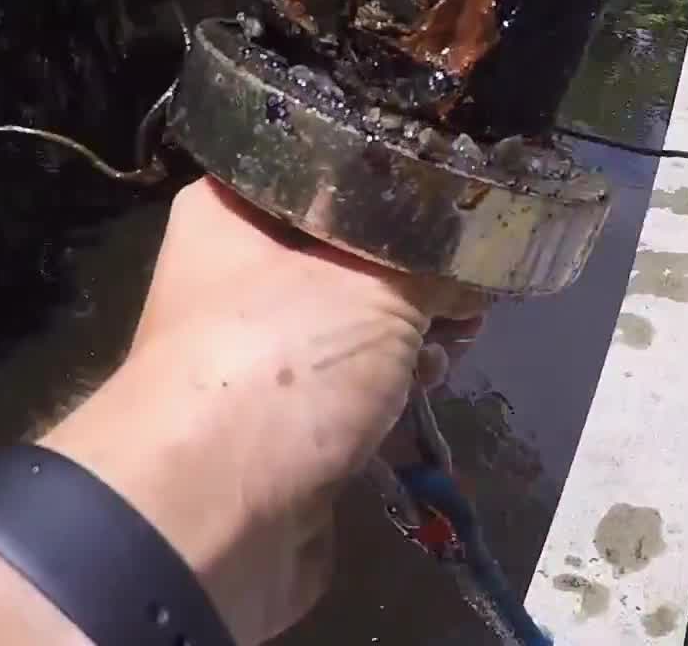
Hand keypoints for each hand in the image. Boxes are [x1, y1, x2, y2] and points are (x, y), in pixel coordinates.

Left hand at [37, 177, 483, 642]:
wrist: (209, 518)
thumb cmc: (278, 363)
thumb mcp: (376, 283)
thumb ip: (434, 257)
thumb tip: (478, 253)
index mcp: (227, 211)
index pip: (322, 170)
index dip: (395, 183)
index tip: (457, 203)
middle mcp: (232, 277)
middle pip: (346, 255)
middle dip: (417, 275)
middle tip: (468, 286)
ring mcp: (254, 357)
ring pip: (355, 328)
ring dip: (412, 338)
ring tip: (458, 339)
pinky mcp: (279, 427)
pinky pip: (351, 391)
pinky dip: (390, 393)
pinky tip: (427, 389)